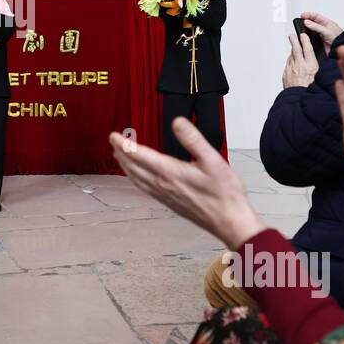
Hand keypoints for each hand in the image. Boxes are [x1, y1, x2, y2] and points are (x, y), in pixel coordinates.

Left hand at [109, 118, 264, 247]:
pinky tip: (137, 177)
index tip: (113, 135)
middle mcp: (163, 185)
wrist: (229, 221)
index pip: (140, 155)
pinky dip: (135, 179)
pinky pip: (144, 188)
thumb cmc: (225, 193)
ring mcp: (164, 196)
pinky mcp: (169, 203)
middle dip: (121, 153)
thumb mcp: (213, 160)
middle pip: (133, 168)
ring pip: (137, 179)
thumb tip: (177, 122)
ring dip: (125, 166)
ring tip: (119, 156)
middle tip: (113, 141)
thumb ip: (193, 139)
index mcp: (170, 173)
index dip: (124, 144)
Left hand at [282, 31, 319, 88]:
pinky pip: (288, 64)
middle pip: (296, 49)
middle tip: (292, 35)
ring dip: (292, 51)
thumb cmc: (311, 89)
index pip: (308, 49)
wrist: (299, 99)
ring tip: (293, 45)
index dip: (305, 41)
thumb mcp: (319, 76)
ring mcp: (291, 70)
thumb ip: (315, 66)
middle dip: (294, 41)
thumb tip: (312, 58)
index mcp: (311, 66)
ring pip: (291, 57)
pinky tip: (292, 60)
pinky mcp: (286, 74)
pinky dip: (290, 61)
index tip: (304, 35)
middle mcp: (300, 66)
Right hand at [301, 11, 342, 54]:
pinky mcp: (318, 41)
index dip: (309, 15)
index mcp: (326, 23)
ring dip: (306, 29)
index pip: (316, 16)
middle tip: (300, 21)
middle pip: (312, 22)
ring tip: (301, 28)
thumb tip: (306, 22)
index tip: (302, 15)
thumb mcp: (327, 31)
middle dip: (306, 21)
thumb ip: (316, 27)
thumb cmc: (339, 39)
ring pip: (311, 30)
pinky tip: (304, 37)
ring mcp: (320, 35)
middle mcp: (323, 28)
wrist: (340, 49)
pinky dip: (307, 37)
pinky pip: (311, 37)